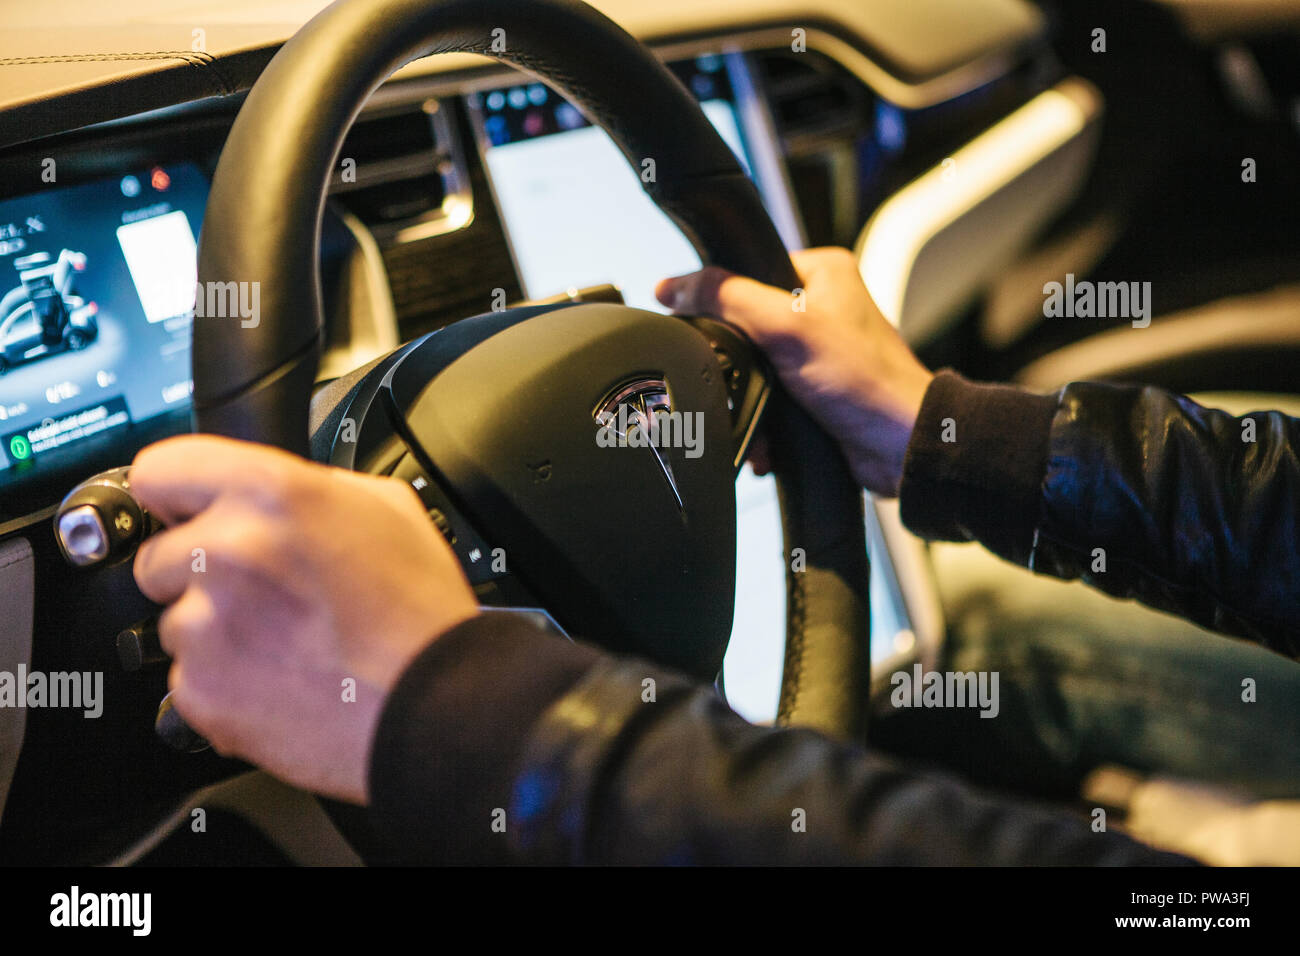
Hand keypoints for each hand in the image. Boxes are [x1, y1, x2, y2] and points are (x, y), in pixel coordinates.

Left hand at [130, 435, 478, 804]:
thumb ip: (315, 487)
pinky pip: (188, 678)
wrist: (433, 703)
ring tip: (284, 644)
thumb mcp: (388, 509)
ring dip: (216, 632)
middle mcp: (226, 550)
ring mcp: (206, 625)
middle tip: (262, 594)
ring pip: (176, 622)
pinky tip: (280, 678)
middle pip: (159, 556)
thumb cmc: (420, 611)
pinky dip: (225, 683)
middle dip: (200, 573)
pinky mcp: (200, 689)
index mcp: (270, 493)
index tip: (183, 512)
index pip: (160, 469)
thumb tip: (274, 490)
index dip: (175, 494)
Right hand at [656, 247, 932, 494]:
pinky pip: (767, 395)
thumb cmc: (867, 381)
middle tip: (737, 381)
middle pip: (743, 323)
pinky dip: (762, 419)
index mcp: (820, 271)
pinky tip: (768, 436)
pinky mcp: (813, 387)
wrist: (900, 446)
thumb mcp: (788, 327)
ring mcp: (817, 348)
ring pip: (752, 365)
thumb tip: (674, 285)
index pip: (745, 271)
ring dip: (747, 397)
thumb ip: (729, 298)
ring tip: (760, 417)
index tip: (699, 326)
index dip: (717, 301)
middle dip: (735, 363)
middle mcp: (820, 304)